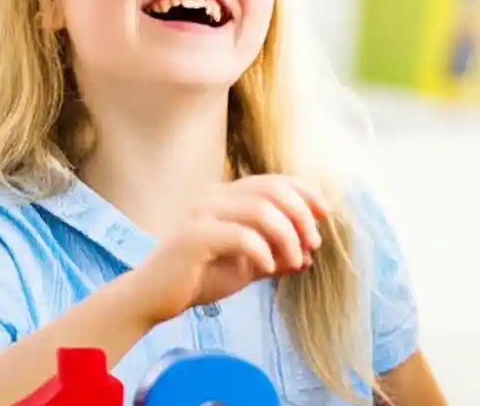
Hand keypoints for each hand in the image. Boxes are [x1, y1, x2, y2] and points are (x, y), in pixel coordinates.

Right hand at [131, 175, 329, 324]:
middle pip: (273, 189)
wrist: (154, 298)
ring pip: (262, 210)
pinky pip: (242, 236)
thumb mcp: (248, 264)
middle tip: (314, 244)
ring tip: (294, 262)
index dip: (305, 192)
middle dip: (302, 215)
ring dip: (288, 237)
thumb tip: (311, 255)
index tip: (325, 213)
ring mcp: (201, 213)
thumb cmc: (200, 277)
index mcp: (226, 194)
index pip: (274, 180)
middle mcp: (214, 196)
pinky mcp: (193, 236)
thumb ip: (277, 254)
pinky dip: (263, 252)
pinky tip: (269, 267)